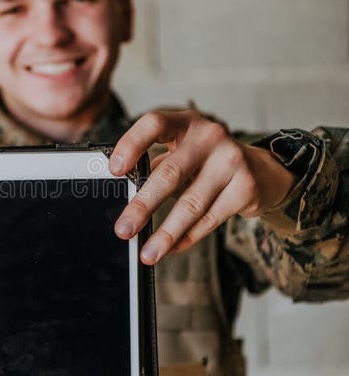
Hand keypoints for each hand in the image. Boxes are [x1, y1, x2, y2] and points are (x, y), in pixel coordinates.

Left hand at [109, 109, 296, 263]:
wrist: (260, 171)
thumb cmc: (207, 161)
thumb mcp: (181, 152)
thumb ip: (154, 166)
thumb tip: (122, 199)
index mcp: (185, 122)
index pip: (154, 124)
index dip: (132, 144)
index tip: (115, 170)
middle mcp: (209, 136)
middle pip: (169, 173)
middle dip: (142, 206)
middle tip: (123, 229)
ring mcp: (231, 160)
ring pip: (191, 203)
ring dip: (166, 233)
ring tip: (148, 253)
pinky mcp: (245, 186)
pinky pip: (210, 219)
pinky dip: (187, 237)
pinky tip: (171, 249)